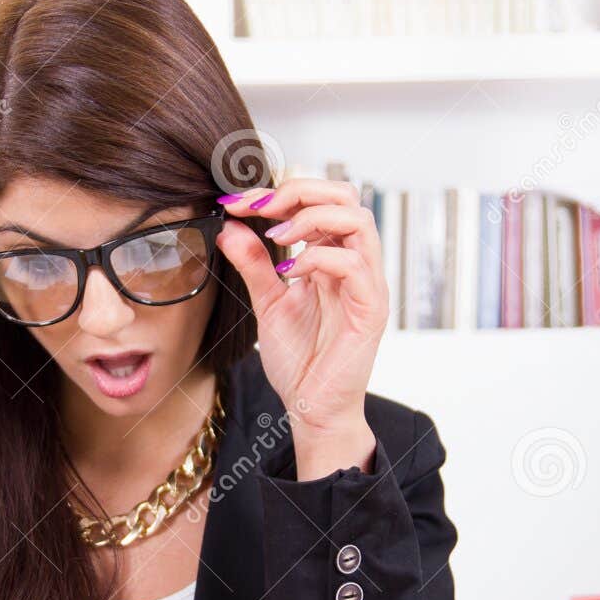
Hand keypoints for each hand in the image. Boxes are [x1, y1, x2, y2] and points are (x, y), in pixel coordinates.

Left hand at [215, 178, 387, 477]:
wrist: (313, 409)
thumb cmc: (300, 360)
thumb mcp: (267, 303)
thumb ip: (253, 264)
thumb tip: (229, 225)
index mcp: (334, 257)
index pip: (321, 200)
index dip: (281, 192)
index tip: (237, 201)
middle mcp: (356, 264)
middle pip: (347, 196)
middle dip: (299, 191)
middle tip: (258, 207)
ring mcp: (367, 286)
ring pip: (358, 221)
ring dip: (310, 218)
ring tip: (276, 237)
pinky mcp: (370, 310)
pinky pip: (354, 266)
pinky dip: (317, 258)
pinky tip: (289, 273)